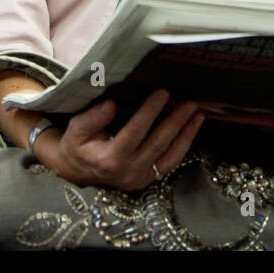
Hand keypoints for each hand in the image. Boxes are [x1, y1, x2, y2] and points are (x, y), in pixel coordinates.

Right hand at [36, 89, 203, 190]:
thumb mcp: (75, 130)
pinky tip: (192, 129)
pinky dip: (184, 146)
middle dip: (175, 121)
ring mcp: (140, 178)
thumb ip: (91, 118)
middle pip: (157, 143)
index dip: (150, 112)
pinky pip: (171, 163)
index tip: (162, 93)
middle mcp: (128, 171)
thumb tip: (111, 104)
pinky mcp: (148, 179)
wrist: (78, 171)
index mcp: (109, 159)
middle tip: (188, 102)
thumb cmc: (77, 146)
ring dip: (186, 134)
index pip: (134, 132)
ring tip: (197, 114)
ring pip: (170, 156)